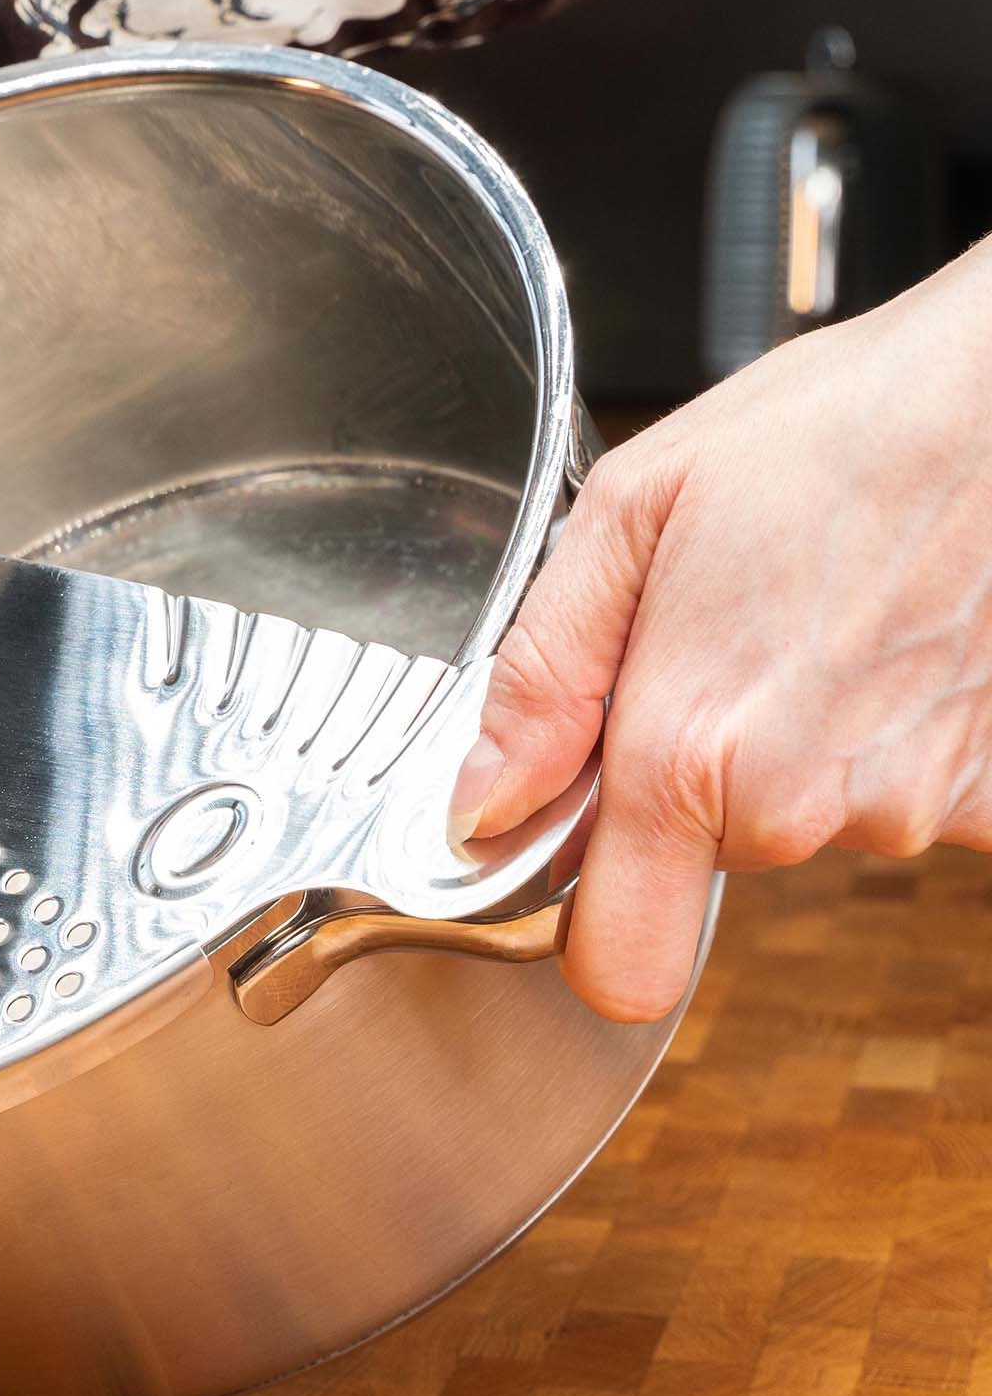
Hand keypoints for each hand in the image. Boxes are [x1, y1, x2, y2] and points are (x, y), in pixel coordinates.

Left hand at [453, 240, 991, 1022]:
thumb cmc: (835, 428)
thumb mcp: (628, 516)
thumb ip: (539, 682)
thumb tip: (485, 804)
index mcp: (689, 754)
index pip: (616, 967)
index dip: (586, 919)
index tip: (581, 839)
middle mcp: (804, 806)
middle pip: (703, 858)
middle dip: (688, 771)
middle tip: (716, 643)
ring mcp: (910, 807)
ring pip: (800, 820)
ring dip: (787, 745)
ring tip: (810, 620)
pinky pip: (895, 796)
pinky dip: (879, 738)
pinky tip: (883, 644)